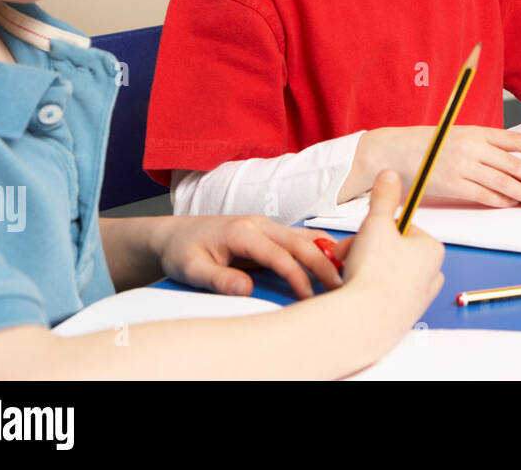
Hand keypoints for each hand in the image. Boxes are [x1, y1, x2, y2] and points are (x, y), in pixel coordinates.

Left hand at [152, 214, 344, 299]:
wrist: (176, 235)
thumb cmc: (183, 251)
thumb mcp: (191, 269)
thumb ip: (218, 279)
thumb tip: (246, 288)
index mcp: (242, 232)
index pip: (279, 254)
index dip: (296, 275)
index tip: (307, 296)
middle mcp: (259, 224)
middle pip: (300, 242)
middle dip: (322, 263)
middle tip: (339, 285)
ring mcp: (266, 225)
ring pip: (305, 237)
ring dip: (326, 253)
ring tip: (345, 272)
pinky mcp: (270, 231)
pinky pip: (300, 238)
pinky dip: (319, 248)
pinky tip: (333, 259)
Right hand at [337, 171, 443, 341]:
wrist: (365, 322)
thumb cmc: (375, 273)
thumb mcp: (377, 223)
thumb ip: (384, 197)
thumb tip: (390, 174)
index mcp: (432, 250)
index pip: (403, 227)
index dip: (377, 228)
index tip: (363, 234)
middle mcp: (432, 275)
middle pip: (395, 250)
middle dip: (367, 249)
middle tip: (347, 254)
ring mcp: (418, 299)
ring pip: (388, 273)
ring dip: (366, 269)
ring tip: (348, 274)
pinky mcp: (403, 317)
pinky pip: (384, 295)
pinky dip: (369, 291)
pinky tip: (355, 293)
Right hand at [366, 125, 520, 207]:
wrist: (392, 150)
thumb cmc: (428, 144)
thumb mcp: (458, 136)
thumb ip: (483, 146)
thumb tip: (514, 160)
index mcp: (475, 132)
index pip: (515, 140)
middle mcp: (471, 147)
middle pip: (513, 164)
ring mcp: (461, 166)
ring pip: (502, 181)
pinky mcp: (451, 185)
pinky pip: (482, 195)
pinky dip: (500, 201)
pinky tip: (513, 204)